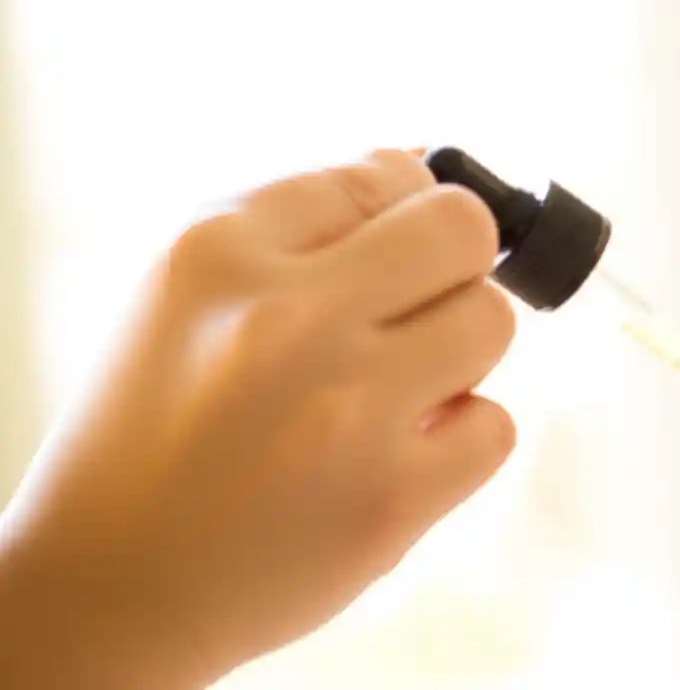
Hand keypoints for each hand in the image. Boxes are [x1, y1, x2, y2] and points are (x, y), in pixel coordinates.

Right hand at [0, 149, 516, 688]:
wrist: (112, 585)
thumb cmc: (156, 430)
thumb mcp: (184, 295)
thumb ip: (298, 223)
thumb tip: (422, 163)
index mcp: (217, 252)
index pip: (379, 172)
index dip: (400, 209)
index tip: (388, 249)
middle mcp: (282, 319)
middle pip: (463, 227)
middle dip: (455, 261)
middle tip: (414, 307)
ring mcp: (344, 411)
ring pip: (493, 320)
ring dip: (460, 351)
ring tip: (398, 386)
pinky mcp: (390, 499)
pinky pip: (496, 426)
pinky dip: (461, 439)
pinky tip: (400, 452)